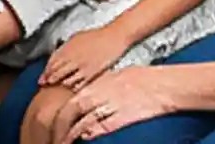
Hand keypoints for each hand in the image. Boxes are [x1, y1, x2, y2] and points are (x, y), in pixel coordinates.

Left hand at [40, 28, 130, 90]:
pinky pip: (80, 83)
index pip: (52, 62)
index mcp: (68, 48)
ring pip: (66, 79)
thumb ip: (66, 47)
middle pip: (57, 72)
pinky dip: (74, 87)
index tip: (42, 77)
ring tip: (57, 88)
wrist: (114, 36)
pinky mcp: (92, 73)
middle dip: (50, 79)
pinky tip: (72, 89)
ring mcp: (82, 66)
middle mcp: (73, 57)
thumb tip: (56, 53)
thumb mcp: (77, 37)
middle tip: (45, 85)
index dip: (46, 71)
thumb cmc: (97, 36)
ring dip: (60, 84)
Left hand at [54, 67, 174, 142]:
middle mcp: (99, 95)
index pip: (69, 102)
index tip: (52, 124)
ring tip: (61, 143)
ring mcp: (109, 108)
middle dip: (58, 128)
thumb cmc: (143, 79)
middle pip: (69, 114)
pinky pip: (99, 129)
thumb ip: (99, 87)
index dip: (57, 115)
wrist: (162, 86)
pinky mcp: (119, 120)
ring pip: (81, 124)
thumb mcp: (116, 77)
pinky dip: (88, 134)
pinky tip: (83, 139)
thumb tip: (87, 96)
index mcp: (97, 84)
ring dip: (69, 136)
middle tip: (52, 138)